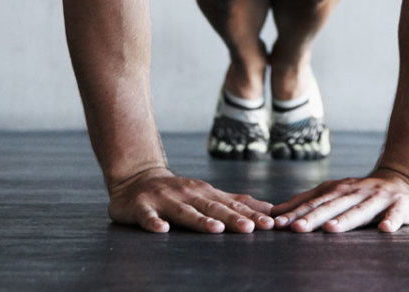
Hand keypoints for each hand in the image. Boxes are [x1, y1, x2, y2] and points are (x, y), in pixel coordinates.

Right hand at [107, 166, 275, 232]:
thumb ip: (236, 203)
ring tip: (216, 229)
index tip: (270, 225)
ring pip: (185, 212)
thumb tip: (270, 208)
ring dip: (200, 221)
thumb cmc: (180, 192)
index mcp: (207, 194)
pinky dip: (154, 223)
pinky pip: (147, 217)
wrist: (138, 178)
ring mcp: (166, 200)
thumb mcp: (208, 194)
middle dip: (233, 219)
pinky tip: (161, 230)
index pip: (232, 206)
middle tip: (252, 228)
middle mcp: (189, 195)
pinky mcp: (142, 208)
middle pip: (213, 208)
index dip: (252, 215)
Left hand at [272, 167, 408, 232]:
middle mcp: (358, 191)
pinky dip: (391, 221)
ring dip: (346, 220)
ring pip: (361, 210)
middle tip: (295, 229)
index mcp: (341, 189)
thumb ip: (311, 200)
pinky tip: (385, 229)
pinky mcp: (401, 205)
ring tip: (330, 229)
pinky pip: (397, 214)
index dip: (296, 212)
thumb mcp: (338, 191)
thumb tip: (276, 211)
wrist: (407, 178)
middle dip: (313, 217)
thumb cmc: (366, 191)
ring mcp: (380, 198)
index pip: (315, 201)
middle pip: (333, 206)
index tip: (277, 224)